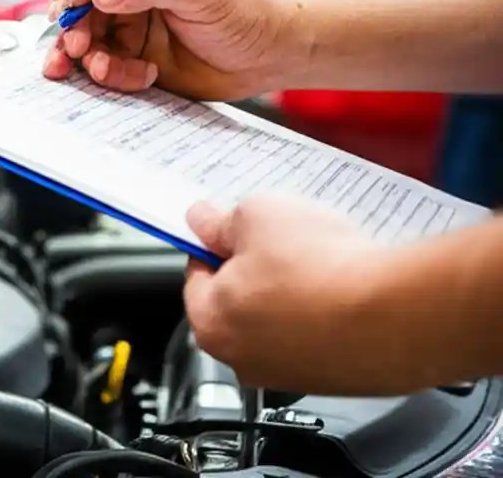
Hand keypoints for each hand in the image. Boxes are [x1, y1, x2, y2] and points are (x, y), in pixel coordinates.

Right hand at [43, 0, 306, 99]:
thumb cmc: (249, 11)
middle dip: (71, 14)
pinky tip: (137, 76)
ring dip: (79, 49)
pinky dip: (104, 71)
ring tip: (97, 66)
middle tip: (76, 41)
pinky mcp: (125, 47)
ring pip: (77, 24)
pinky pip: (95, 57)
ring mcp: (124, 12)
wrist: (267, 58)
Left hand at [183, 196, 431, 394]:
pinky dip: (328, 315)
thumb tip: (203, 221)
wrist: (401, 312)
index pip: (196, 278)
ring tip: (321, 264)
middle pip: (238, 304)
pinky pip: (321, 338)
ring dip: (294, 294)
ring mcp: (293, 376)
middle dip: (255, 271)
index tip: (229, 231)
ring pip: (281, 323)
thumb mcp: (257, 216)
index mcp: (210, 325)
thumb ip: (221, 221)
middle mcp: (245, 361)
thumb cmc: (322, 269)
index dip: (214, 246)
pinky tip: (347, 291)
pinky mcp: (338, 381)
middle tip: (281, 243)